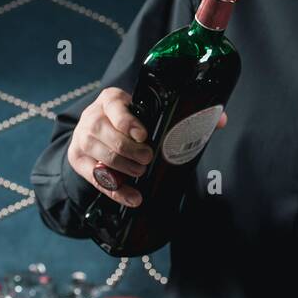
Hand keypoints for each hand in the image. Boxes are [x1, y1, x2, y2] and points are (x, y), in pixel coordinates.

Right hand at [68, 87, 227, 206]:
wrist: (95, 129)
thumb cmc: (130, 120)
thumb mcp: (147, 111)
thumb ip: (182, 114)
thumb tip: (219, 120)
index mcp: (111, 100)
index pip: (116, 109)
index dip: (129, 122)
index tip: (144, 135)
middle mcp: (92, 117)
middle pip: (107, 135)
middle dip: (131, 150)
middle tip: (148, 158)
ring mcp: (82, 140)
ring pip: (101, 157)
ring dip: (124, 168)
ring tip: (141, 172)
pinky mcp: (78, 160)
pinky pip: (95, 179)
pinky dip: (116, 191)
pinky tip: (134, 198)